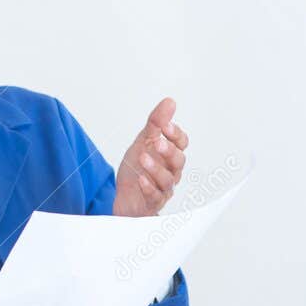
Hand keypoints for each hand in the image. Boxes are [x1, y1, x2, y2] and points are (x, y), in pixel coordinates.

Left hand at [113, 98, 187, 216]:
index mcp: (169, 156)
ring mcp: (163, 189)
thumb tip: (169, 102)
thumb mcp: (142, 143)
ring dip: (156, 168)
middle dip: (169, 151)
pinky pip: (155, 197)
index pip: (181, 143)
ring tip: (143, 158)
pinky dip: (148, 188)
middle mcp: (170, 172)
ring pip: (167, 180)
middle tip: (157, 142)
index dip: (176, 135)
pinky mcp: (152, 203)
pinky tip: (141, 180)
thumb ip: (156, 124)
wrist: (124, 198)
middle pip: (178, 161)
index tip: (166, 126)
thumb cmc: (137, 170)